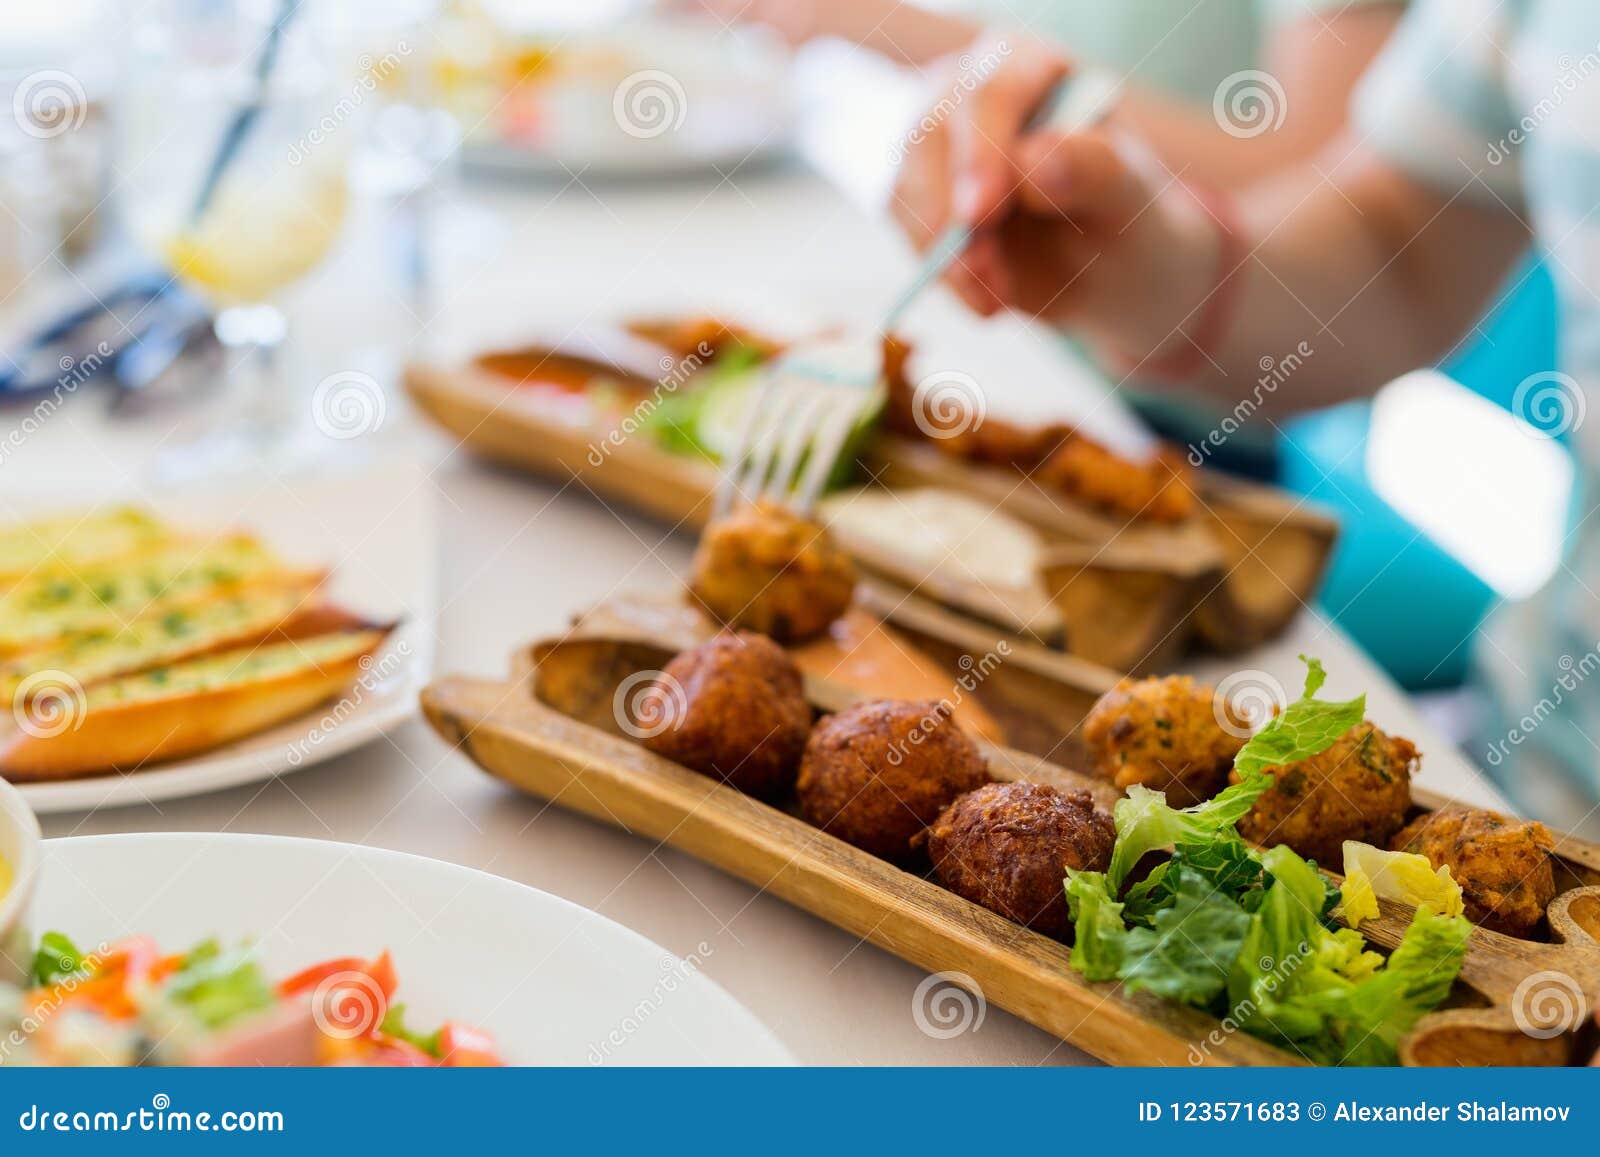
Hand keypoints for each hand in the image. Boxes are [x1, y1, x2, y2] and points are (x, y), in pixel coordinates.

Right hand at [890, 39, 1224, 362]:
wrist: (1104, 267)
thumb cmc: (1122, 218)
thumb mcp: (1126, 198)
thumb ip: (1089, 171)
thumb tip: (1033, 158)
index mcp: (1031, 67)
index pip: (990, 92)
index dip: (980, 152)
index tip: (981, 217)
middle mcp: (971, 93)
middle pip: (930, 134)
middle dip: (950, 213)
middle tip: (982, 279)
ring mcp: (937, 144)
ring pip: (910, 188)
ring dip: (948, 255)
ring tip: (998, 299)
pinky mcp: (918, 194)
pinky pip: (911, 231)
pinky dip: (943, 275)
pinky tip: (987, 301)